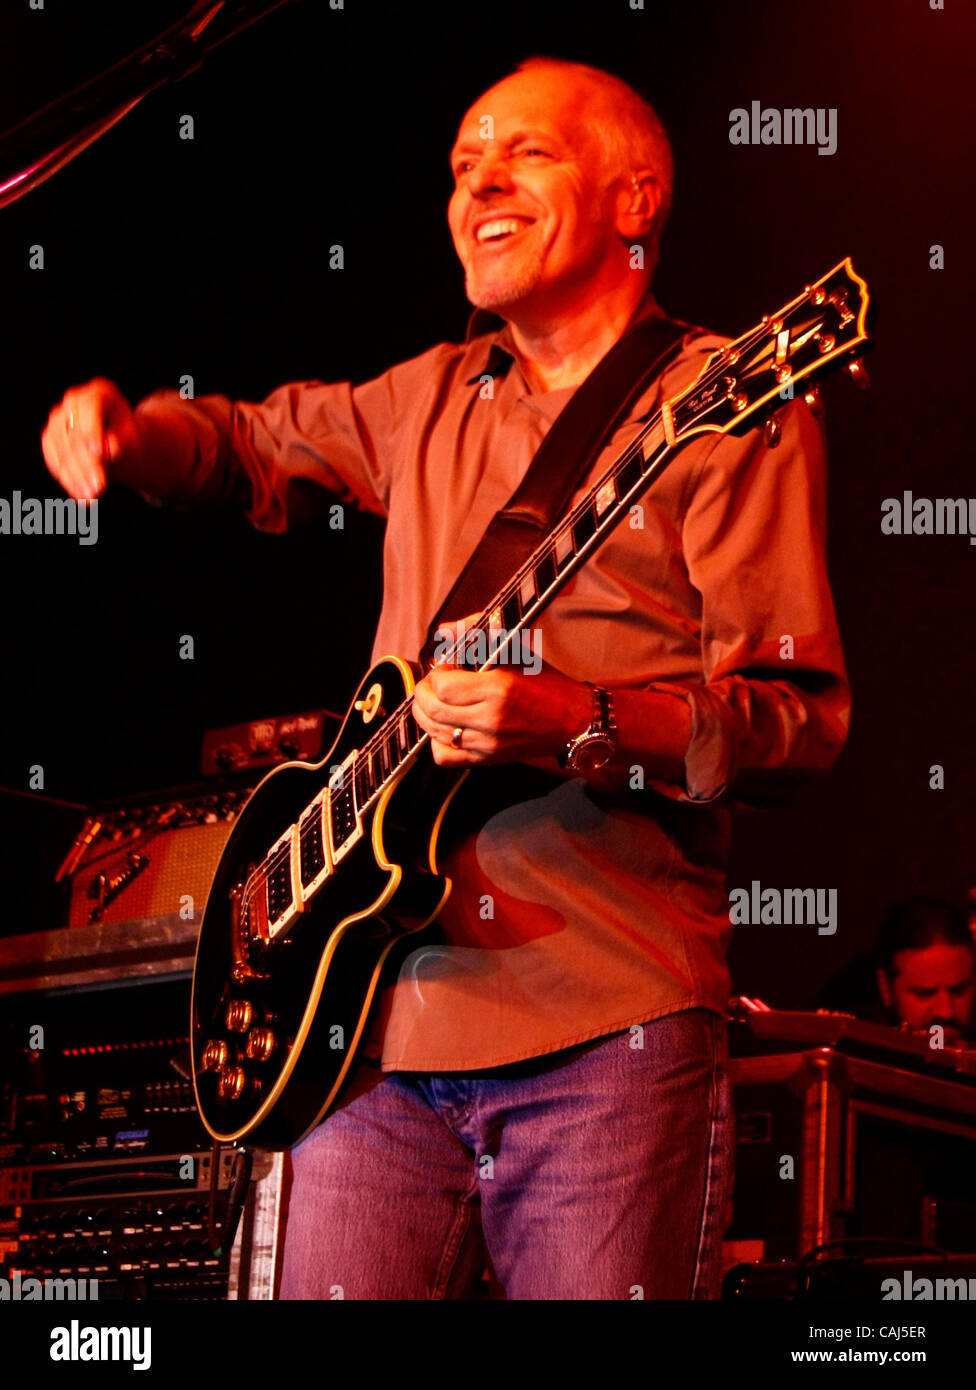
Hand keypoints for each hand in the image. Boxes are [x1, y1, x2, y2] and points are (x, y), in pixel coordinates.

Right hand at [41, 378, 144, 498]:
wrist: (118, 440)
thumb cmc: (128, 436)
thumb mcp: (133, 437)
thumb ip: (123, 441)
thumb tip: (110, 448)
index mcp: (98, 392)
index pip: (89, 407)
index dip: (91, 430)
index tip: (99, 453)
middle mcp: (73, 402)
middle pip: (74, 434)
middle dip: (86, 464)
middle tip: (99, 488)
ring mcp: (57, 420)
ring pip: (62, 451)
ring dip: (76, 477)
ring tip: (91, 498)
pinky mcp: (50, 440)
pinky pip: (55, 461)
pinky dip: (68, 481)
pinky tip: (81, 498)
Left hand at [411, 617, 590, 766]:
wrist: (574, 723)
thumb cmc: (546, 684)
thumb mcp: (517, 651)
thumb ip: (478, 637)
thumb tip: (445, 630)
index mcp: (499, 690)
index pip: (444, 686)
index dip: (437, 673)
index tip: (445, 666)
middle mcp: (490, 720)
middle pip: (433, 710)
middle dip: (424, 692)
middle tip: (434, 682)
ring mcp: (487, 744)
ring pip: (434, 732)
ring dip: (425, 713)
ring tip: (436, 700)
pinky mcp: (486, 760)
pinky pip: (445, 757)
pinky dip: (436, 741)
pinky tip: (445, 726)